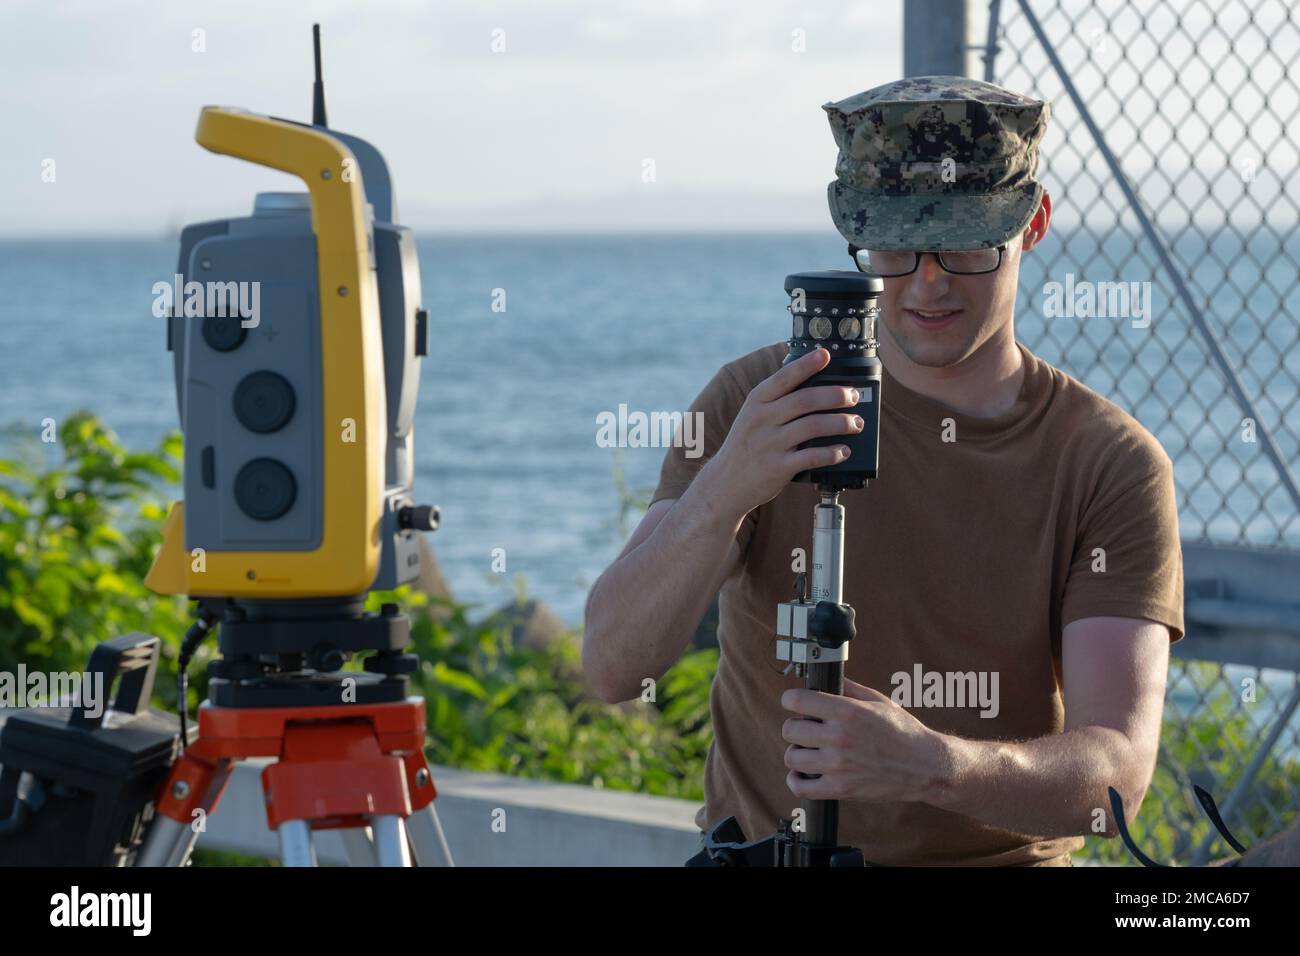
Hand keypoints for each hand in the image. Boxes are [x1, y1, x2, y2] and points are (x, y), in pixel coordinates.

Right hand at [701, 347, 862, 519]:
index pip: (784, 378)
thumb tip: (815, 383)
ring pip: (813, 426)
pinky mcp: (777, 467)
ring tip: (856, 423)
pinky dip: (832, 453)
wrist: (725, 482)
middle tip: (854, 396)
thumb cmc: (747, 444)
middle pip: (805, 400)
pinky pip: (812, 457)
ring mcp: (769, 444)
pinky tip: (843, 451)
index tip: (826, 355)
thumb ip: (777, 401)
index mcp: (757, 401)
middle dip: (836, 395)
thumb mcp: (752, 416)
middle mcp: (761, 419)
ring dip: (841, 423)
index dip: (806, 364)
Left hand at [780, 678, 948, 803]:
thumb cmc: (903, 732)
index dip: (791, 700)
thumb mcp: (878, 700)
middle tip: (806, 730)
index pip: (797, 701)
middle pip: (790, 730)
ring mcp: (838, 765)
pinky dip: (796, 781)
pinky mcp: (839, 789)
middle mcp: (839, 737)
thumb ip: (848, 688)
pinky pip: (800, 787)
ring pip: (792, 758)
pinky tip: (803, 774)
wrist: (925, 766)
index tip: (793, 703)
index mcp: (847, 711)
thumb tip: (825, 680)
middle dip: (795, 727)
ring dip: (796, 753)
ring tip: (808, 752)